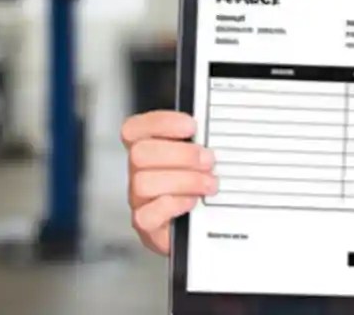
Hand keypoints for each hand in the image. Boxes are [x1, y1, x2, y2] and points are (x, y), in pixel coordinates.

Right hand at [121, 110, 217, 254]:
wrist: (199, 228)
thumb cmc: (198, 187)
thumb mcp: (201, 159)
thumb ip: (201, 143)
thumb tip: (218, 130)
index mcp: (148, 149)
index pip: (135, 129)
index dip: (160, 123)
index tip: (191, 126)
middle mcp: (138, 173)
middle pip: (140, 153)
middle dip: (182, 154)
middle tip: (209, 161)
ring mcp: (139, 200)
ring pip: (144, 183)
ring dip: (184, 181)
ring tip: (209, 184)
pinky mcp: (146, 225)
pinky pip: (146, 215)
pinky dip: (173, 205)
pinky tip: (192, 202)